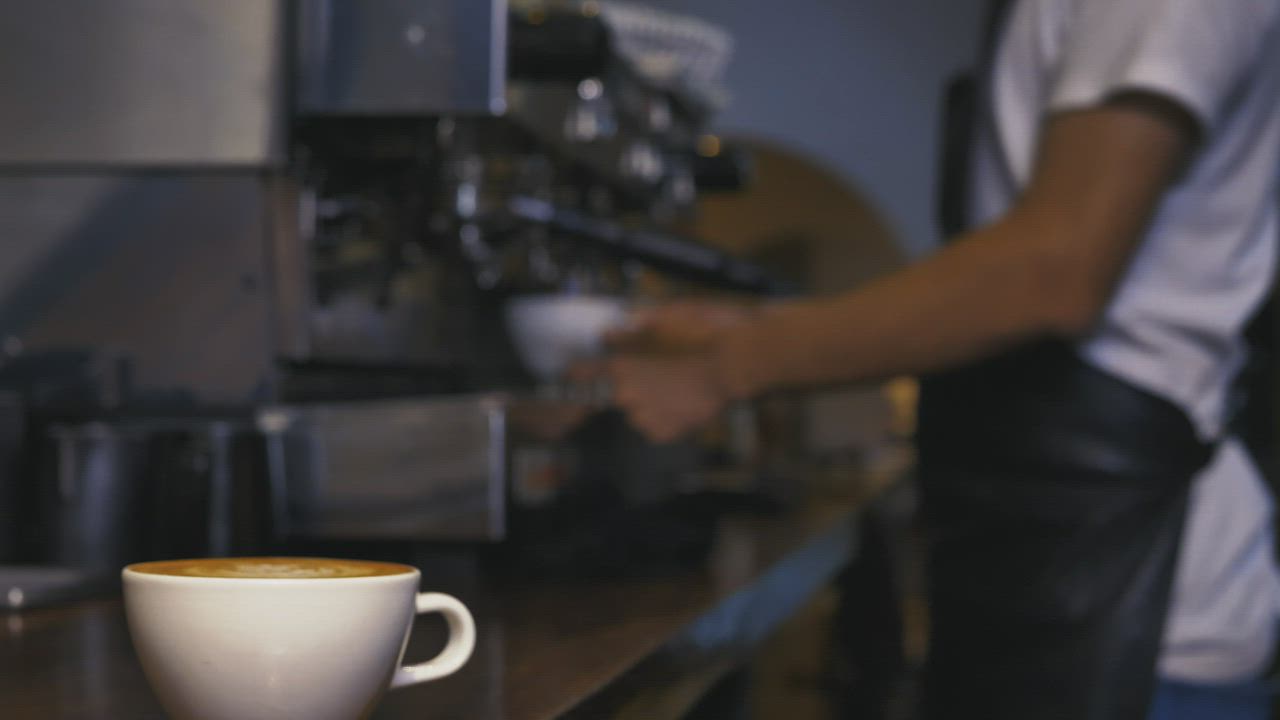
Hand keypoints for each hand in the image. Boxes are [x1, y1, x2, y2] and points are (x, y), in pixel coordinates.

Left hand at [572, 299, 752, 442]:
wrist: (737, 364)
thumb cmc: (702, 334)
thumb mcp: (662, 318)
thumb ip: (629, 330)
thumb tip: (609, 333)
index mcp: (620, 366)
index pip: (580, 376)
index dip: (579, 373)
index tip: (578, 374)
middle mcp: (626, 396)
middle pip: (614, 394)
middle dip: (631, 385)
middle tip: (660, 372)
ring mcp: (645, 418)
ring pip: (637, 412)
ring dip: (650, 403)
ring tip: (678, 386)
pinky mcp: (665, 434)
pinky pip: (657, 427)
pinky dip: (668, 418)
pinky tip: (685, 402)